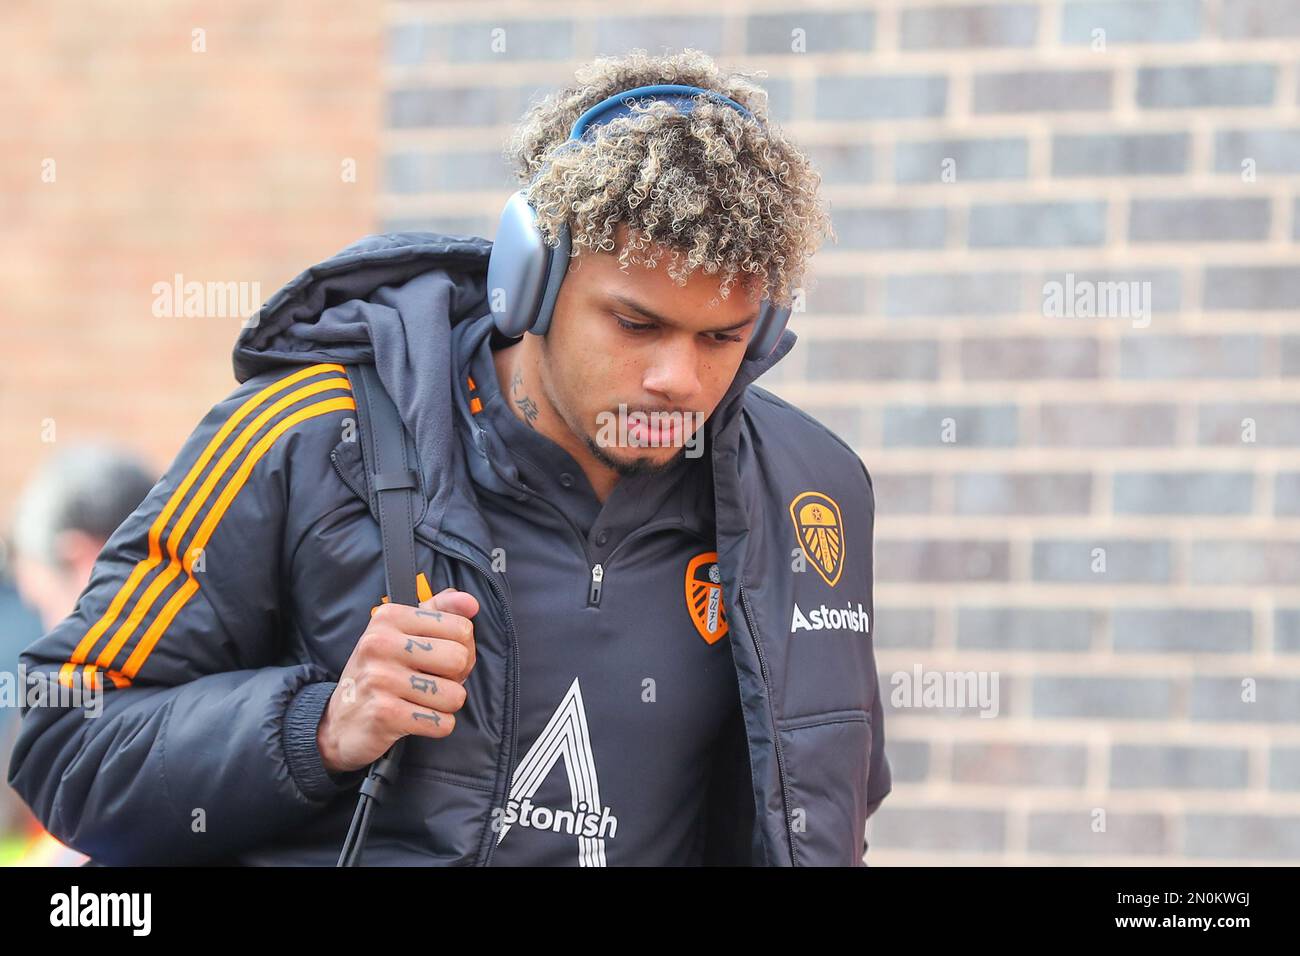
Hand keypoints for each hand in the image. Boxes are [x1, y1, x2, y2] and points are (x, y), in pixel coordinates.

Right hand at [317, 587, 479, 774]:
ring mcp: (380, 678)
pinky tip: (415, 719)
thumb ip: (440, 610)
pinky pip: (442, 723)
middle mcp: (381, 643)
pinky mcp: (384, 714)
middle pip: (460, 659)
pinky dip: (437, 725)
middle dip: (456, 678)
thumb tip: (471, 603)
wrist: (337, 723)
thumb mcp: (402, 633)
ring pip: (455, 695)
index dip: (462, 648)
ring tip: (421, 701)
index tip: (438, 658)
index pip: (461, 628)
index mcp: (389, 617)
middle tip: (432, 682)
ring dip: (445, 705)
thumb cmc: (380, 672)